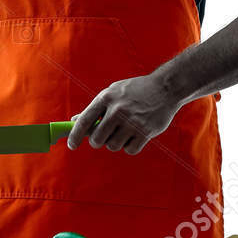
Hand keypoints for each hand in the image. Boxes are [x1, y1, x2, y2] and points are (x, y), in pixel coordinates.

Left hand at [67, 72, 183, 154]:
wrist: (166, 88)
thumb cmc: (135, 91)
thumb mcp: (113, 92)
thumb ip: (95, 108)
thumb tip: (74, 122)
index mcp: (106, 98)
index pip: (84, 121)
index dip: (74, 135)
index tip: (71, 145)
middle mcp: (118, 110)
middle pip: (97, 139)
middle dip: (97, 141)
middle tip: (102, 137)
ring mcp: (132, 122)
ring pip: (113, 146)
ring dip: (115, 143)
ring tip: (123, 131)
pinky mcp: (146, 132)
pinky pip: (129, 150)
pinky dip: (130, 146)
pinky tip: (135, 135)